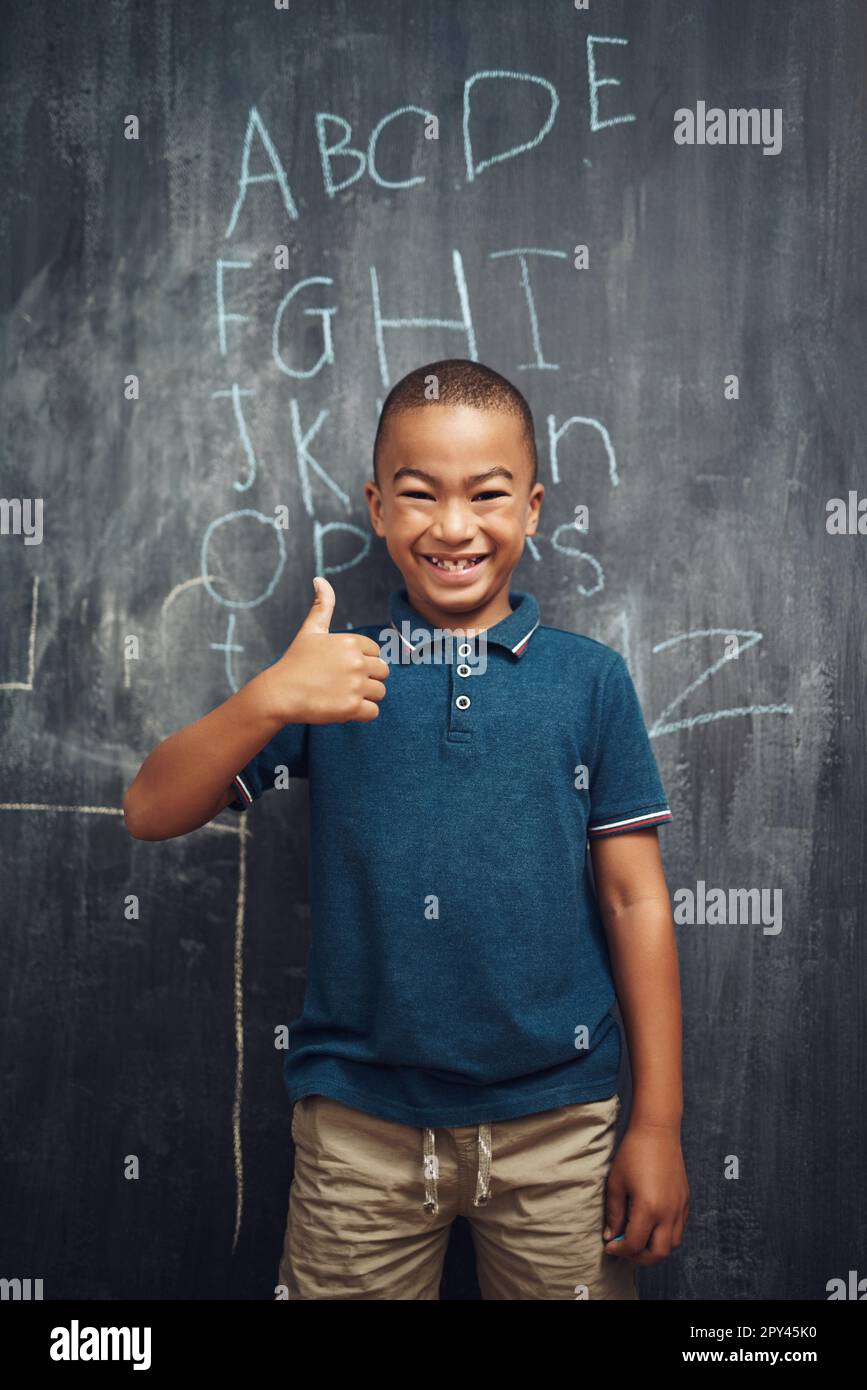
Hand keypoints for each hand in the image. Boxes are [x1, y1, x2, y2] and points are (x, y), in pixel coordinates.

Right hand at [258, 576, 389, 724]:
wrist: (279, 693)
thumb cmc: (295, 661)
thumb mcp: (310, 631)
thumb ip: (322, 606)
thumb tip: (320, 579)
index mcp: (350, 642)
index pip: (376, 652)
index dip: (361, 661)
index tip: (340, 667)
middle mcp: (356, 662)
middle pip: (382, 672)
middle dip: (367, 678)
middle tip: (342, 683)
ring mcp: (355, 685)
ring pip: (379, 692)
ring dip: (364, 696)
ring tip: (341, 695)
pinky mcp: (351, 708)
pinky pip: (373, 712)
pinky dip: (362, 713)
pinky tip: (343, 707)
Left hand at [602, 1121, 689, 1265]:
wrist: (657, 1131)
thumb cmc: (633, 1153)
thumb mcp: (616, 1183)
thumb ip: (614, 1213)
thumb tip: (610, 1236)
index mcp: (648, 1209)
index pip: (635, 1245)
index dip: (620, 1250)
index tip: (610, 1246)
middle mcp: (668, 1213)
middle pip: (658, 1253)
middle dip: (639, 1257)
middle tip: (624, 1249)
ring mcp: (680, 1208)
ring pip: (672, 1245)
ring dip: (655, 1248)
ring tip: (638, 1238)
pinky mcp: (685, 1201)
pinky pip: (679, 1229)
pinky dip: (666, 1235)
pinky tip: (652, 1225)